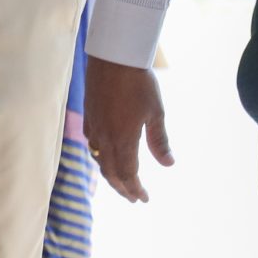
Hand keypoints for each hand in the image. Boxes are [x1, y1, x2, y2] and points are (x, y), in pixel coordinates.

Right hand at [84, 54, 173, 202]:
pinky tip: (106, 154)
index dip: (136, 189)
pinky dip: (101, 158)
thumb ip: (159, 141)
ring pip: (99, 160)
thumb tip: (168, 164)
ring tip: (120, 181)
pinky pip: (92, 145)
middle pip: (110, 173)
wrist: (113, 58)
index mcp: (122, 140)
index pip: (128, 174)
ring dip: (110, 174)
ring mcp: (93, 127)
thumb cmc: (139, 83)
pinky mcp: (89, 116)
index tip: (144, 199)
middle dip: (122, 188)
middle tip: (133, 198)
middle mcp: (104, 138)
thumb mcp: (156, 113)